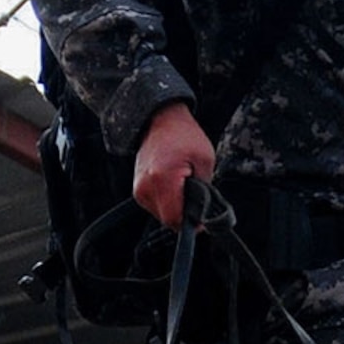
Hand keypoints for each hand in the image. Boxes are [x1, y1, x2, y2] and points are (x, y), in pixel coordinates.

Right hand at [132, 103, 216, 228]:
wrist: (160, 119)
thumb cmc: (184, 136)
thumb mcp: (205, 160)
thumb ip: (205, 191)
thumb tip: (204, 214)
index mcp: (162, 180)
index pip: (174, 219)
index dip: (191, 223)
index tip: (202, 218)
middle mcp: (145, 187)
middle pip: (167, 220)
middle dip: (184, 213)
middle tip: (196, 196)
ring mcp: (139, 189)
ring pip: (161, 215)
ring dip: (175, 207)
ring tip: (184, 186)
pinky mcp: (137, 189)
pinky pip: (155, 206)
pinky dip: (167, 201)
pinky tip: (174, 185)